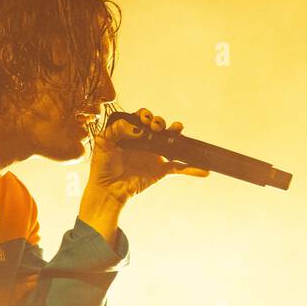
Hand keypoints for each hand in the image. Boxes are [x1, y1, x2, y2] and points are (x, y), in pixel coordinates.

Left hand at [88, 107, 209, 203]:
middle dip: (160, 121)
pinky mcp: (161, 170)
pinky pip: (179, 168)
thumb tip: (138, 129)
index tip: (145, 121)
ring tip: (177, 129)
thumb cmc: (102, 167)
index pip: (142, 117)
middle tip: (156, 127)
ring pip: (171, 140)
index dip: (146, 115)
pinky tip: (203, 170)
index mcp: (130, 133)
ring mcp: (154, 154)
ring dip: (176, 132)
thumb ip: (117, 129)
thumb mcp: (104, 143)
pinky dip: (192, 169)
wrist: (107, 190)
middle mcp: (144, 141)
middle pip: (159, 125)